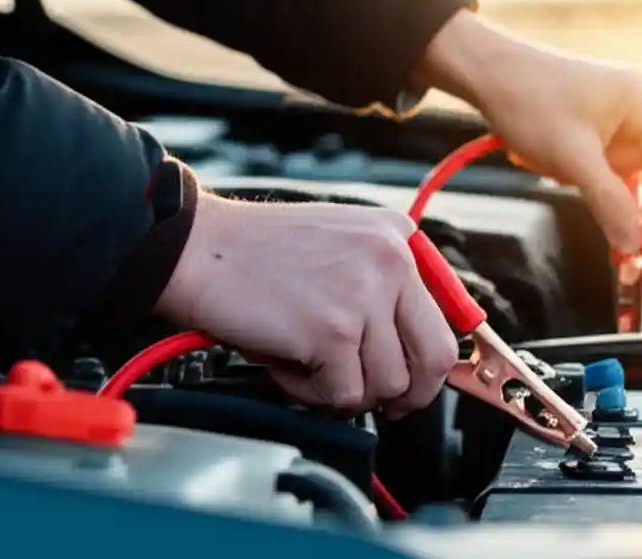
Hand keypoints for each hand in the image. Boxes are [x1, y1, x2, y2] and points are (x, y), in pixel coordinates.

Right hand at [156, 194, 457, 416]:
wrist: (196, 249)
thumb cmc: (254, 252)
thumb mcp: (338, 244)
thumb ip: (381, 282)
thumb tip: (411, 346)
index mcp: (397, 237)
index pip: (446, 315)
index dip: (431, 362)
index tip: (418, 380)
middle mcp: (391, 261)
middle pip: (435, 357)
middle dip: (410, 394)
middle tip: (382, 403)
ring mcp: (365, 295)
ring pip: (387, 384)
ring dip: (345, 390)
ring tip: (307, 366)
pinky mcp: (335, 331)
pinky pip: (344, 394)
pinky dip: (312, 393)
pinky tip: (287, 364)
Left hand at [417, 10, 641, 253]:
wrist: (483, 70)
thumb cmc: (529, 104)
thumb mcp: (573, 161)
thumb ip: (610, 204)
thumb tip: (636, 246)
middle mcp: (636, 103)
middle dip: (610, 190)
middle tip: (583, 199)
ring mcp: (613, 108)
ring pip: (613, 168)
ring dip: (584, 178)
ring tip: (551, 162)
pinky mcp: (590, 116)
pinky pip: (595, 158)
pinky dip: (574, 168)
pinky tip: (545, 158)